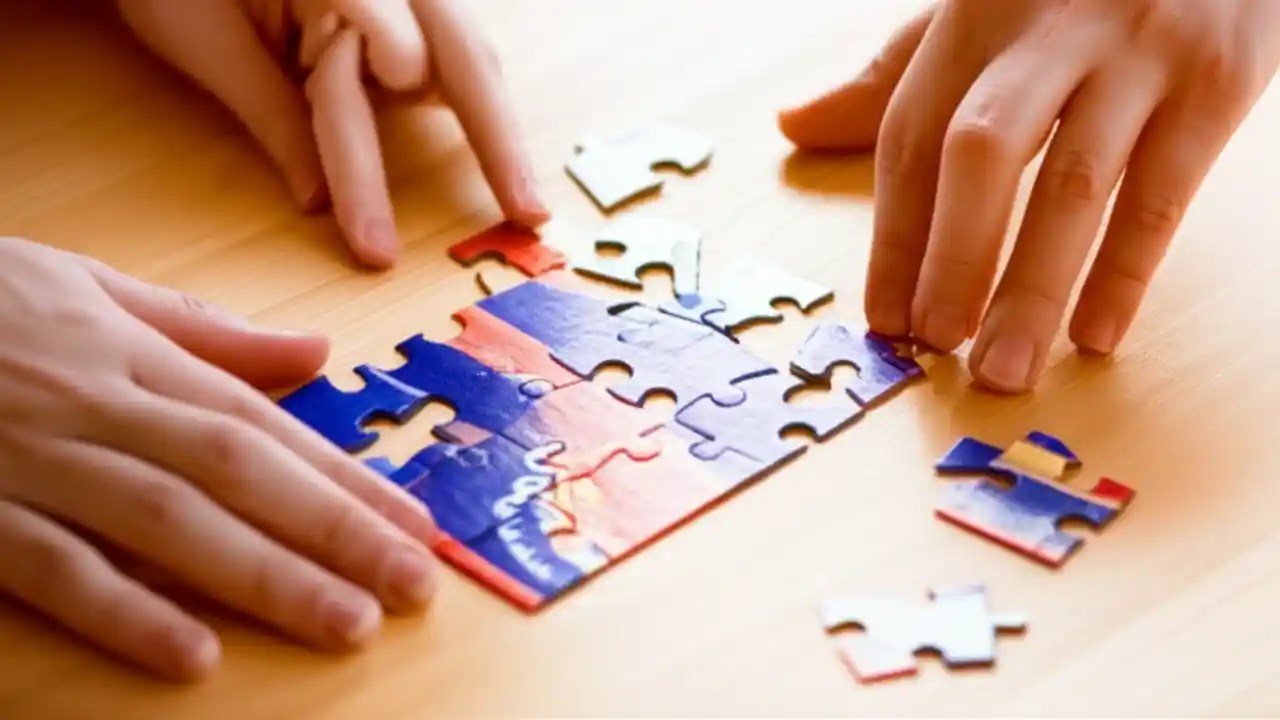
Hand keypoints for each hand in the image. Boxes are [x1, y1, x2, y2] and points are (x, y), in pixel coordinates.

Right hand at [0, 237, 440, 680]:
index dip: (344, 477)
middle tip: (416, 585)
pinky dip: (121, 609)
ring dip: (262, 576)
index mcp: (131, 354)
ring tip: (346, 622)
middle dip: (334, 530)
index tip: (414, 524)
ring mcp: (28, 461)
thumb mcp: (86, 287)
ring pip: (165, 520)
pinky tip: (192, 656)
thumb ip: (201, 329)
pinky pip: (48, 566)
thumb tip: (312, 355)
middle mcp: (96, 405)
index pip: (263, 423)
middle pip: (238, 472)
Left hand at [116, 0, 548, 267]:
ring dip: (499, 131)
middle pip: (465, 56)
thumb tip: (317, 200)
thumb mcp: (206, 42)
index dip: (373, 130)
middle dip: (495, 138)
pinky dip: (482, 108)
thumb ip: (272, 113)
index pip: (378, 53)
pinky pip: (464, 57)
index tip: (379, 218)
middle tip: (525, 211)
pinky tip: (503, 161)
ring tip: (525, 200)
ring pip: (475, 58)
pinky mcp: (415, 10)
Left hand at [779, 0, 1279, 391]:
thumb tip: (793, 124)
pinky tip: (1093, 336)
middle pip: (980, 154)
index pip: (912, 135)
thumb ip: (894, 73)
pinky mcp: (1216, 81)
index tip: (884, 319)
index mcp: (975, 16)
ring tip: (1002, 369)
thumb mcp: (980, 11)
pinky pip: (1161, 195)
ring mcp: (1136, 53)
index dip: (893, 236)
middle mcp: (1049, 31)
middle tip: (936, 344)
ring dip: (1031, 289)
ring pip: (1072, 185)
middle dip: (951, 258)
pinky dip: (1124, 273)